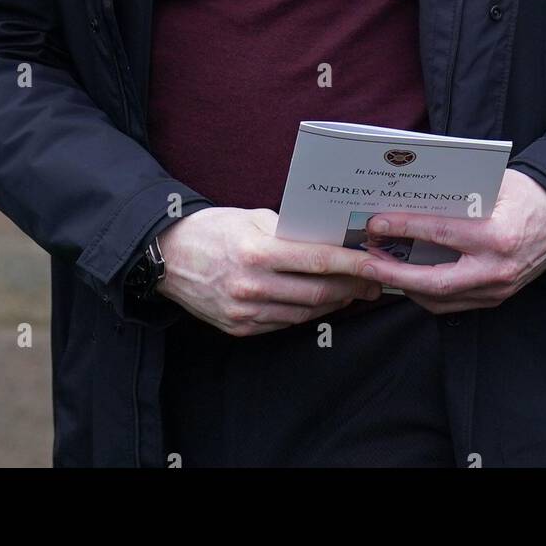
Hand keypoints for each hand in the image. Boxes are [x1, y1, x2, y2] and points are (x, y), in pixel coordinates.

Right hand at [153, 206, 383, 335]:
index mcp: (257, 251)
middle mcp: (252, 286)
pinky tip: (320, 301)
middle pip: (318, 292)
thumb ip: (291, 231)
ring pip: (305, 312)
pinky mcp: (239, 328)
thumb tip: (332, 239)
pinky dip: (307, 312)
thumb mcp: (253, 217)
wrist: (168, 256)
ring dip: (334, 302)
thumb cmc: (214, 229)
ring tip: (352, 290)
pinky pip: (284, 322)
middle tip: (374, 281)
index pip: (318, 261)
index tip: (377, 263)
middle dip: (352, 287)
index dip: (353, 264)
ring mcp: (245, 312)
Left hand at [356, 169, 545, 314]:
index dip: (404, 228)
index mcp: (497, 235)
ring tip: (379, 267)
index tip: (376, 224)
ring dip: (404, 285)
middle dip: (393, 273)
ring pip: (439, 299)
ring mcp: (496, 290)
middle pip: (433, 281)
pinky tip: (406, 277)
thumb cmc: (527, 195)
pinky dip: (425, 293)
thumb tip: (411, 193)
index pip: (440, 234)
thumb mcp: (496, 183)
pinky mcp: (495, 298)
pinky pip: (452, 303)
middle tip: (364, 260)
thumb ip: (458, 193)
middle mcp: (496, 269)